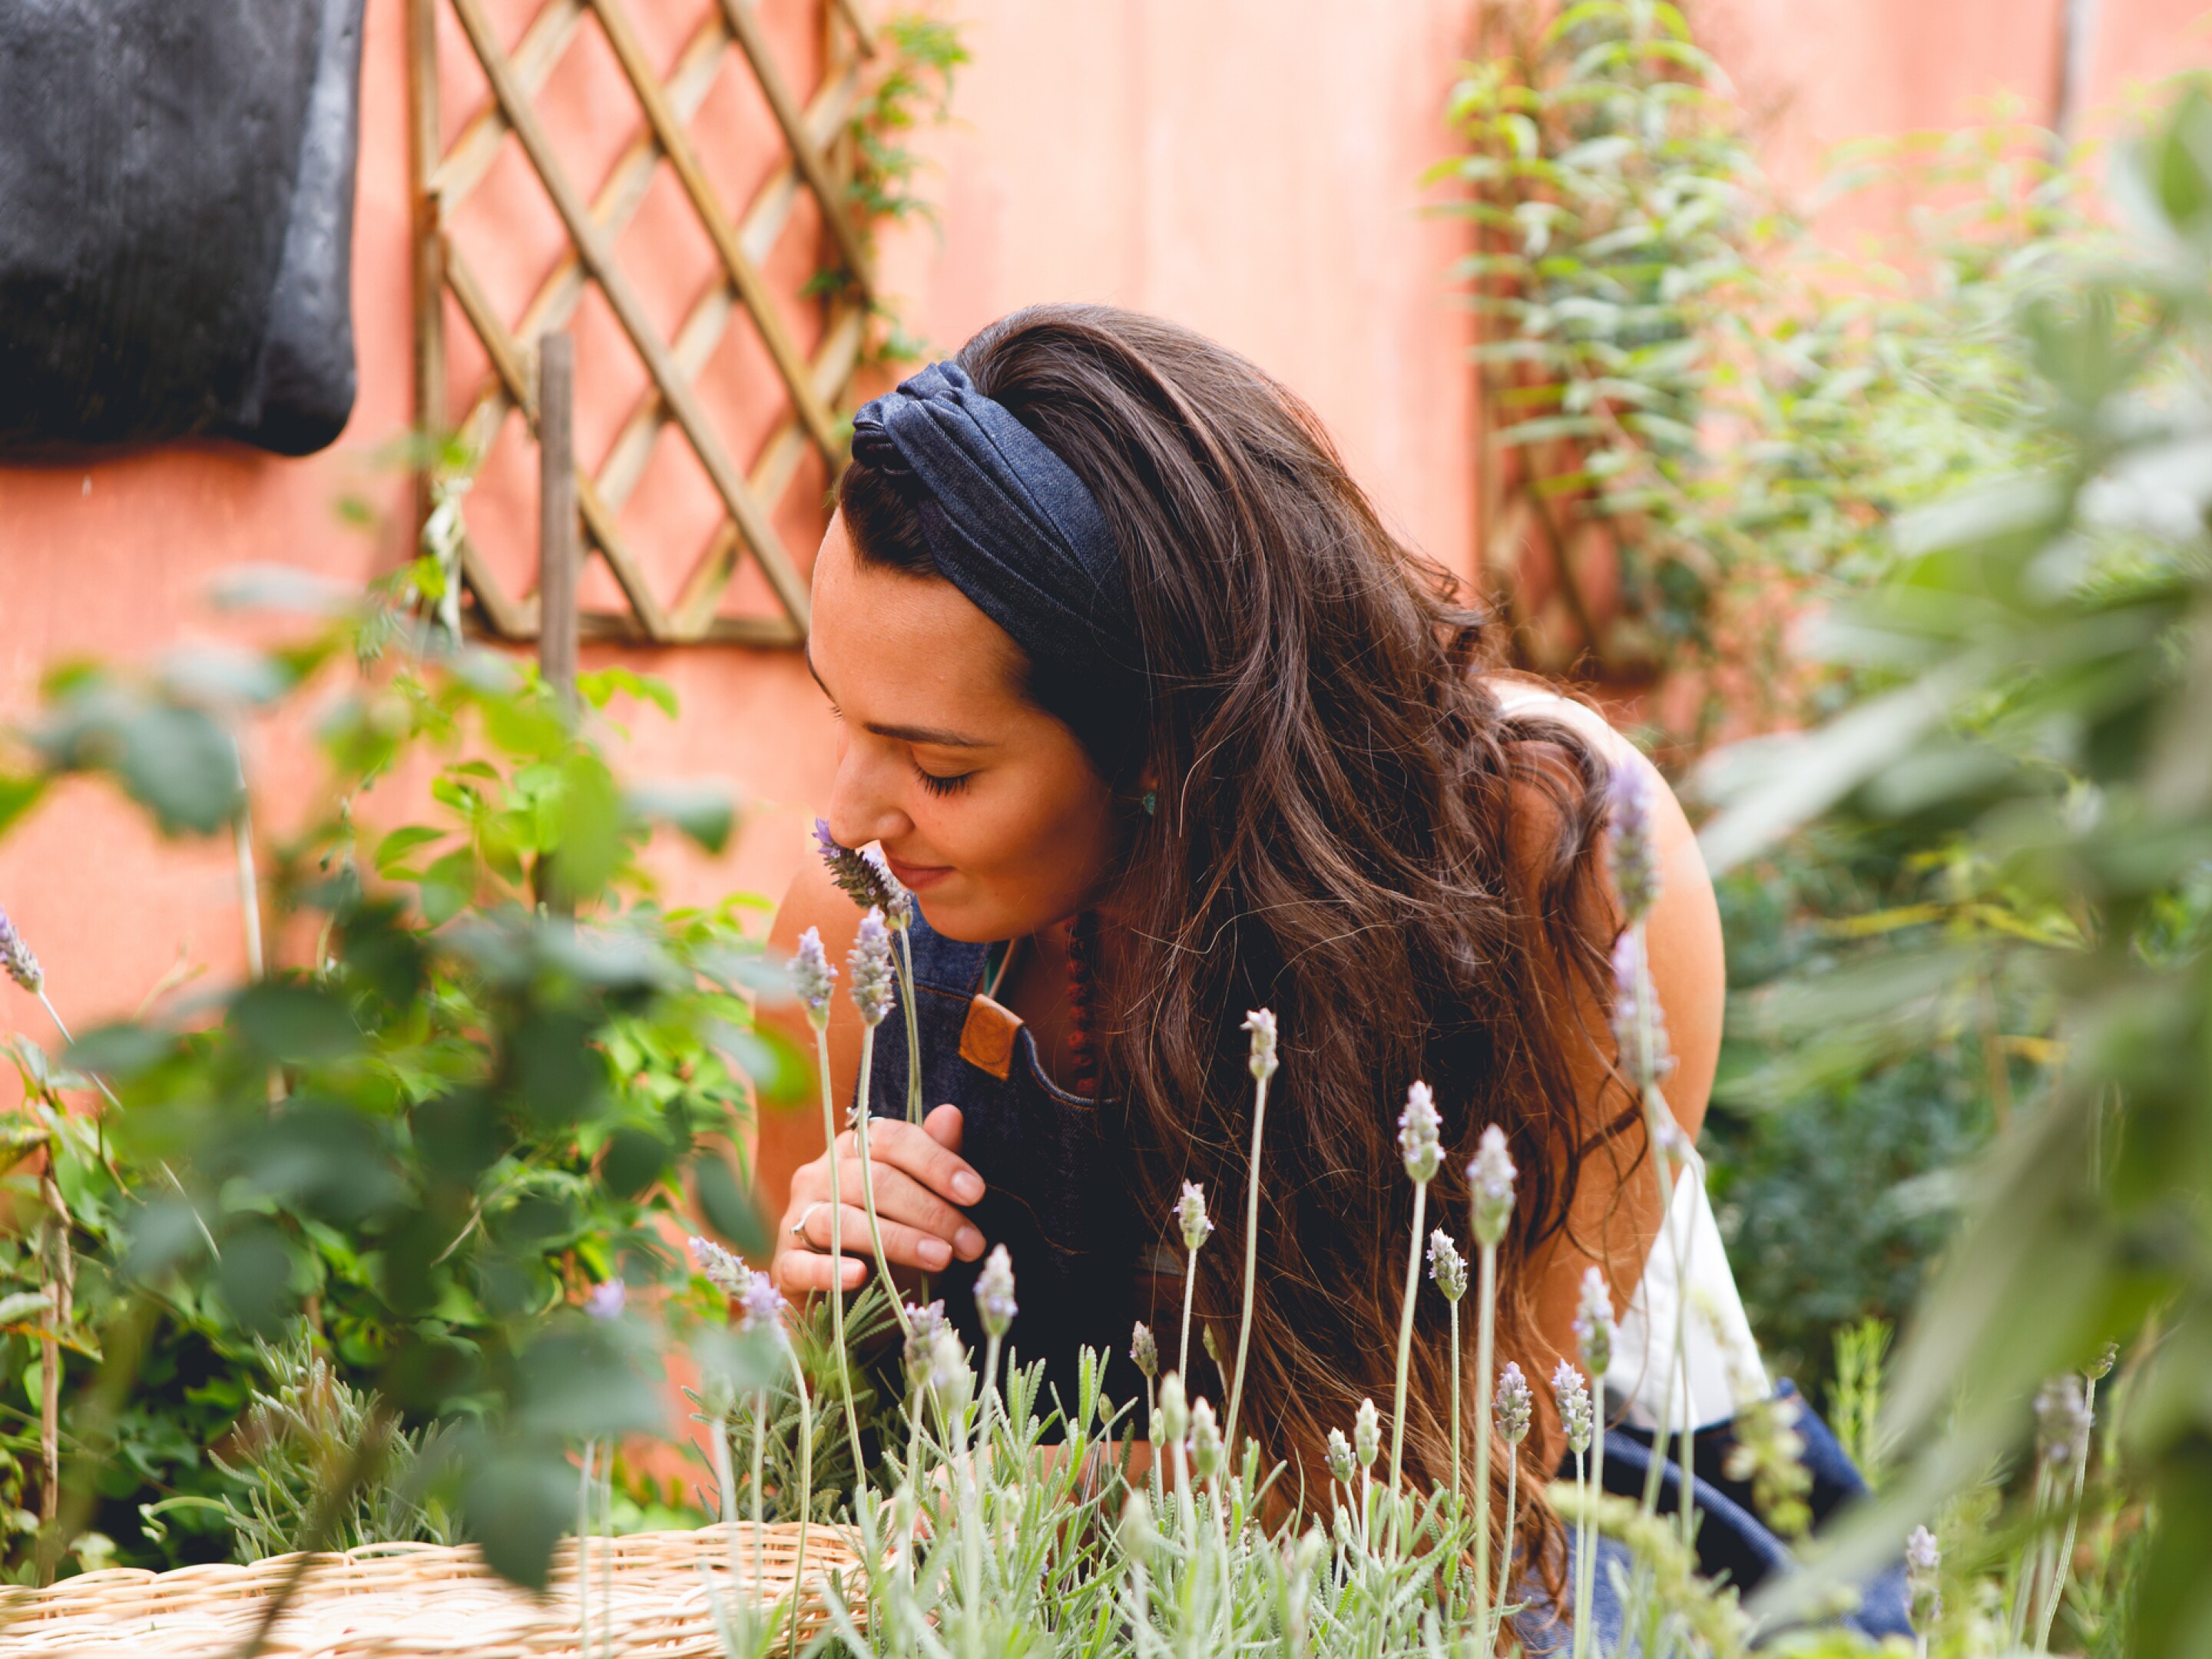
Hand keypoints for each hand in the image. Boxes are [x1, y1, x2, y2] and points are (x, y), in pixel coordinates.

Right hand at [772, 1103, 986, 1296]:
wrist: (844, 1302)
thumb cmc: (888, 1244)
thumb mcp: (919, 1204)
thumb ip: (932, 1162)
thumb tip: (950, 1114)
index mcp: (854, 1150)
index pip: (892, 1138)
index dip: (936, 1162)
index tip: (976, 1193)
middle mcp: (820, 1175)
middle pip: (874, 1181)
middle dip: (930, 1211)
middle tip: (971, 1243)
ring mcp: (797, 1217)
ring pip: (842, 1219)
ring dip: (897, 1239)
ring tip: (940, 1258)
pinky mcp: (784, 1263)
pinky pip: (801, 1263)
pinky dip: (829, 1269)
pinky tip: (860, 1276)